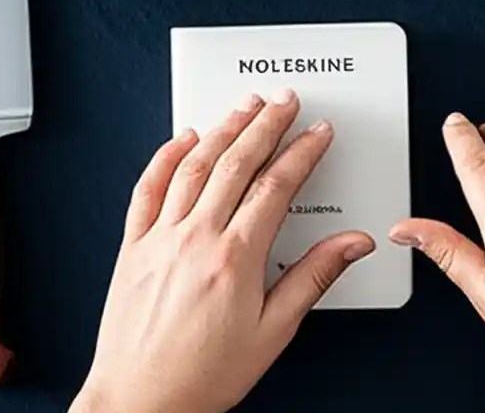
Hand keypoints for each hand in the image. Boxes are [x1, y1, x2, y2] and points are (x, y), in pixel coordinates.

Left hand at [72, 90, 374, 412]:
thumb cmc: (204, 375)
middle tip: (286, 102)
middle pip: (236, 163)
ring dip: (223, 128)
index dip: (302, 152)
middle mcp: (195, 239)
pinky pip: (148, 188)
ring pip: (194, 165)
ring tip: (245, 106)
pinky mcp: (133, 246)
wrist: (140, 401)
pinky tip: (182, 139)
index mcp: (235, 259)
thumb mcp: (274, 332)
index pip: (276, 186)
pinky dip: (165, 157)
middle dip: (266, 125)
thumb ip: (313, 278)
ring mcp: (160, 238)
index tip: (318, 133)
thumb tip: (352, 244)